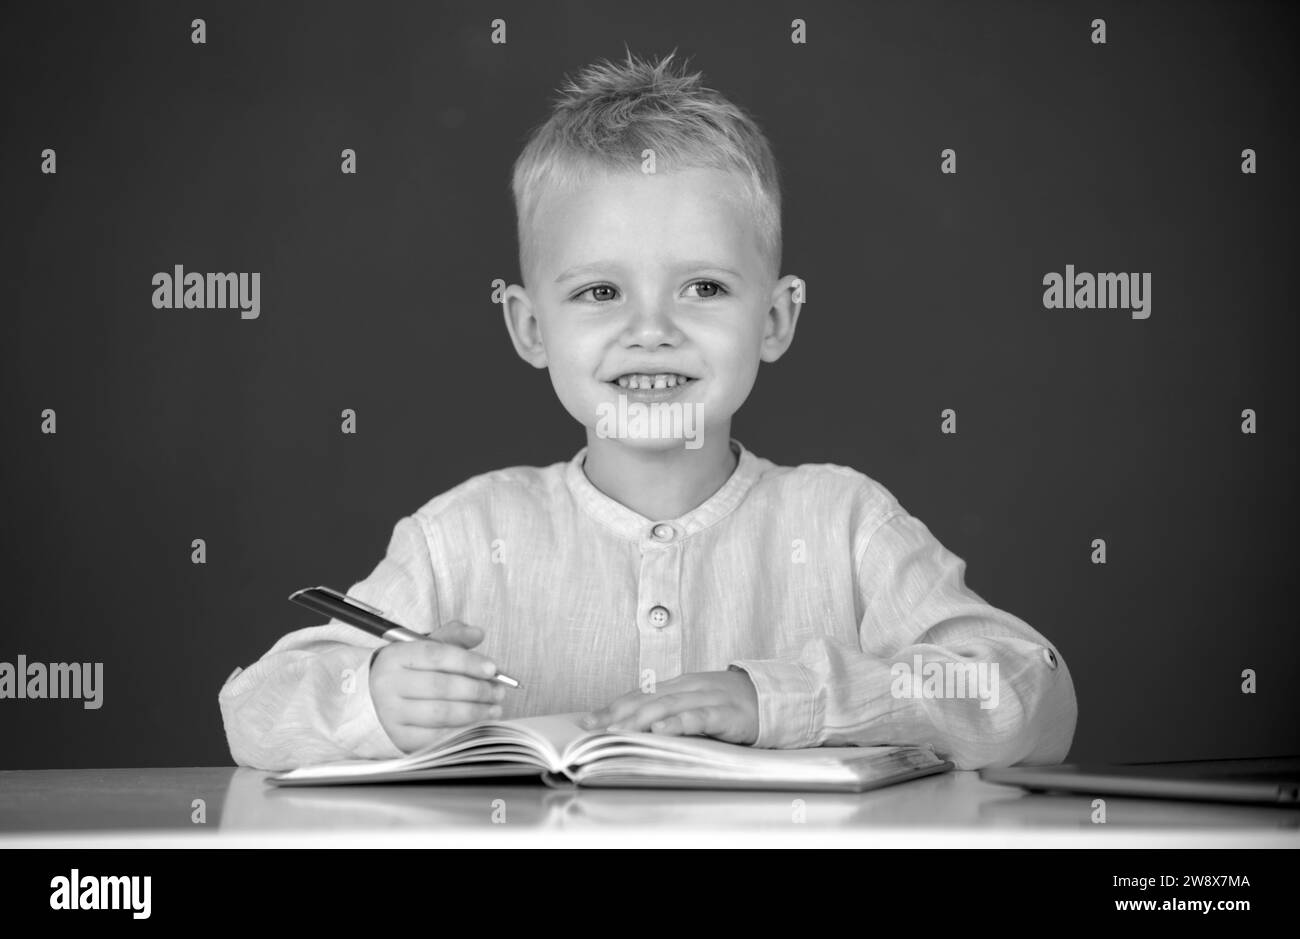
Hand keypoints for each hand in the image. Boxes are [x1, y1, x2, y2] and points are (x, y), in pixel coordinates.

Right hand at [369, 621, 506, 752]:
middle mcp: (389, 684)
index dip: (468, 662)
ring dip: (474, 712)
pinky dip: (460, 732)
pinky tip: (476, 726)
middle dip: (477, 690)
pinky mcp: (398, 737)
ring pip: (440, 713)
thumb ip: (451, 638)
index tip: (492, 669)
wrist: (371, 699)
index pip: (436, 655)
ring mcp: (391, 713)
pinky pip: (435, 737)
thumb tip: (478, 633)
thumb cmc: (407, 672)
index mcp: (396, 656)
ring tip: (493, 709)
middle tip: (498, 692)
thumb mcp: (423, 648)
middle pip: (441, 686)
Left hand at [580, 669, 758, 744]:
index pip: (638, 695)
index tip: (586, 721)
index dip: (611, 707)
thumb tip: (633, 726)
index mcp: (679, 685)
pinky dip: (680, 723)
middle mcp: (689, 687)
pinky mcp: (728, 714)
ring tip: (617, 731)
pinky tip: (663, 731)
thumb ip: (669, 709)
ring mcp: (708, 698)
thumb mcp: (696, 701)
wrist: (774, 696)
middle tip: (592, 730)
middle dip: (616, 715)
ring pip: (668, 707)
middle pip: (647, 700)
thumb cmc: (730, 703)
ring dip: (639, 720)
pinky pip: (701, 717)